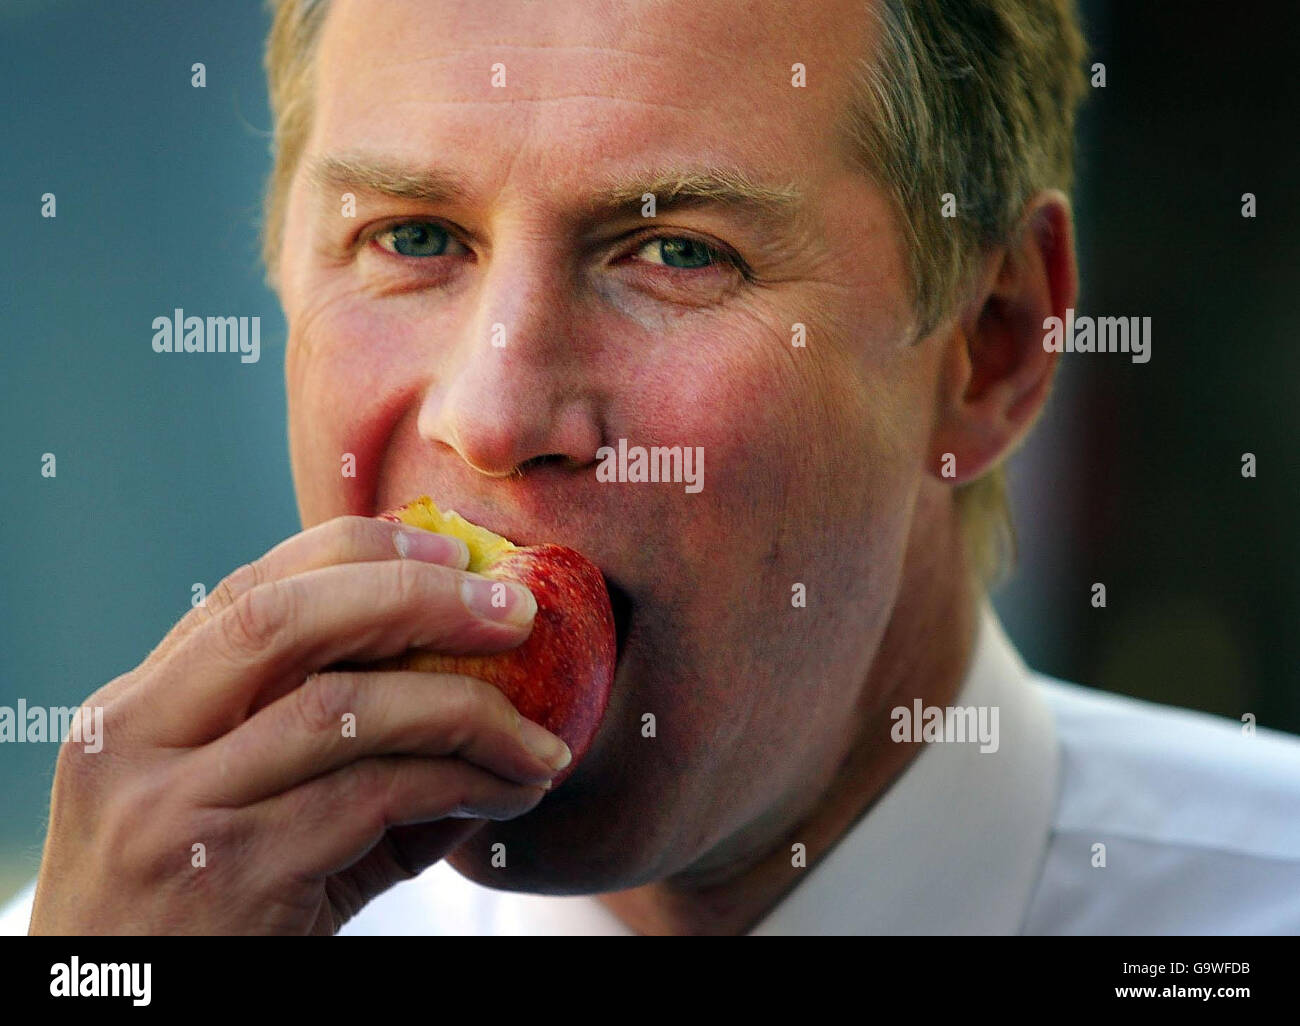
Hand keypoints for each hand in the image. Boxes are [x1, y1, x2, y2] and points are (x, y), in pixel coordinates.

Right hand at [29, 516, 571, 933]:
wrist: (125, 1025)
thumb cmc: (198, 915)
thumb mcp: (237, 813)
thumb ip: (328, 749)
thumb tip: (471, 684)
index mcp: (135, 711)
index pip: (249, 593)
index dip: (359, 555)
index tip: (452, 553)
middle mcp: (136, 745)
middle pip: (284, 622)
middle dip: (413, 597)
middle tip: (512, 608)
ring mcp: (177, 810)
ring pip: (343, 709)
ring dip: (467, 711)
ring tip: (539, 739)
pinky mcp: (235, 875)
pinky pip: (377, 798)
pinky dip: (463, 784)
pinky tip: (510, 791)